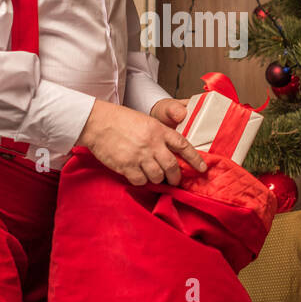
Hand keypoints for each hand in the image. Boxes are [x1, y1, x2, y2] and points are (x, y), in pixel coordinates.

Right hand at [76, 98, 207, 185]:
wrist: (97, 122)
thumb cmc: (120, 120)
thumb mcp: (145, 122)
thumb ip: (159, 136)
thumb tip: (170, 153)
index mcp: (159, 130)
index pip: (183, 145)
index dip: (195, 159)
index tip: (202, 168)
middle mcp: (152, 144)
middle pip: (172, 167)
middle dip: (176, 177)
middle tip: (175, 180)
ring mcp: (139, 156)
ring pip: (158, 176)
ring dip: (158, 179)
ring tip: (154, 176)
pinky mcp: (126, 166)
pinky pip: (141, 181)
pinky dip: (142, 181)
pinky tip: (138, 176)